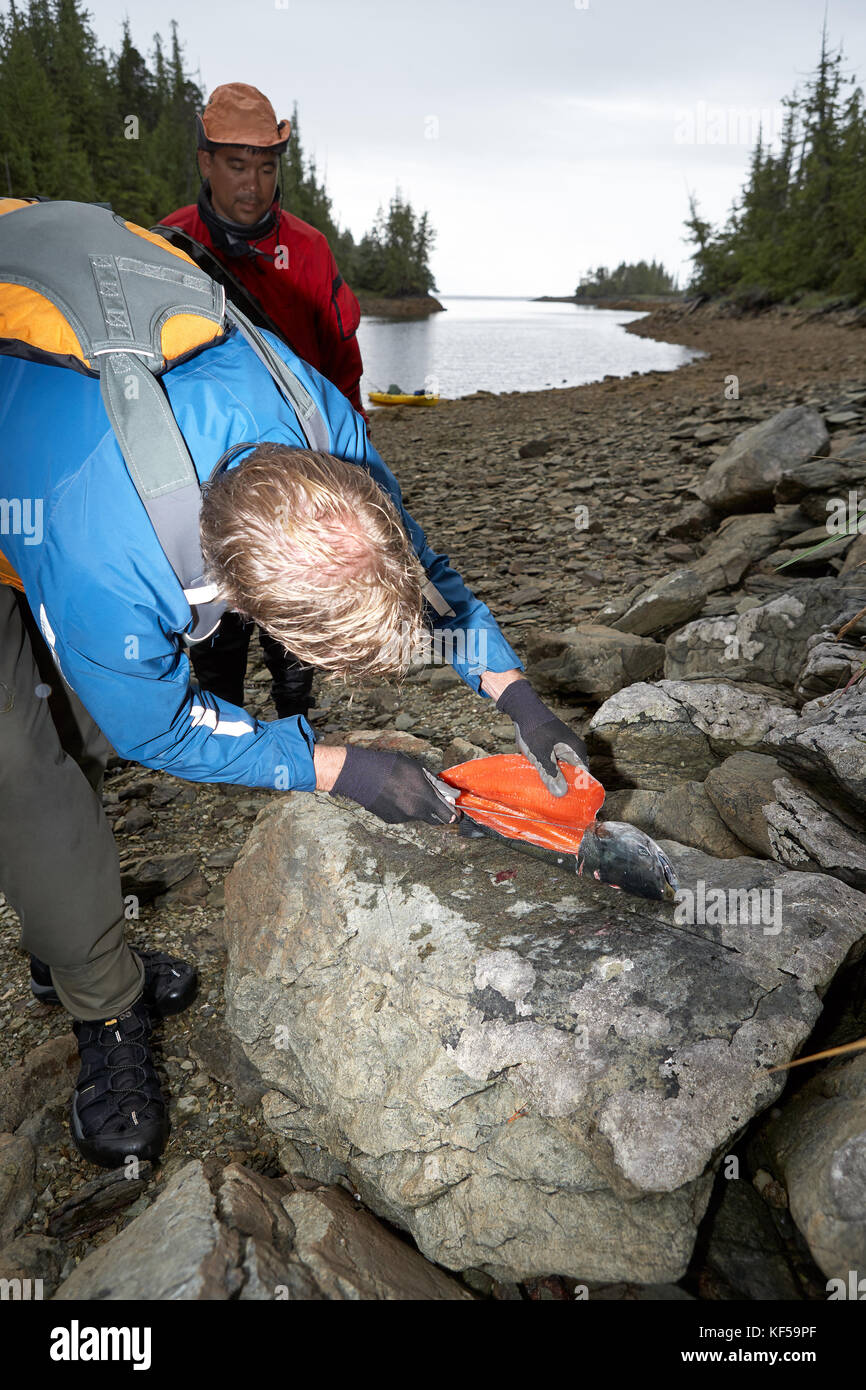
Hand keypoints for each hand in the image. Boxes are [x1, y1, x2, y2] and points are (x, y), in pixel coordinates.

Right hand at [330, 745, 460, 824]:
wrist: (363, 775)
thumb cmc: (392, 767)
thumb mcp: (418, 769)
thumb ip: (436, 784)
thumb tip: (449, 793)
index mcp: (425, 799)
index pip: (447, 816)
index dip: (453, 815)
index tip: (456, 812)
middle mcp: (415, 812)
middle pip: (434, 820)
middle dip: (439, 814)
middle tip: (439, 803)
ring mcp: (402, 818)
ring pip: (418, 817)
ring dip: (420, 809)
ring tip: (410, 793)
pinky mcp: (390, 820)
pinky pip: (404, 816)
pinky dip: (406, 809)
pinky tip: (397, 796)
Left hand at [495, 679, 587, 796]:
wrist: (524, 710)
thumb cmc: (534, 731)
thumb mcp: (541, 756)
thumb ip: (551, 774)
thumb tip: (562, 794)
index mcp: (577, 751)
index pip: (585, 777)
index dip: (580, 792)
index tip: (573, 807)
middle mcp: (574, 751)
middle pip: (574, 776)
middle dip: (566, 789)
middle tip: (558, 806)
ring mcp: (564, 749)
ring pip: (563, 771)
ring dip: (556, 781)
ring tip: (548, 798)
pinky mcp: (554, 749)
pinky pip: (555, 765)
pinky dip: (549, 773)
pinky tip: (541, 783)